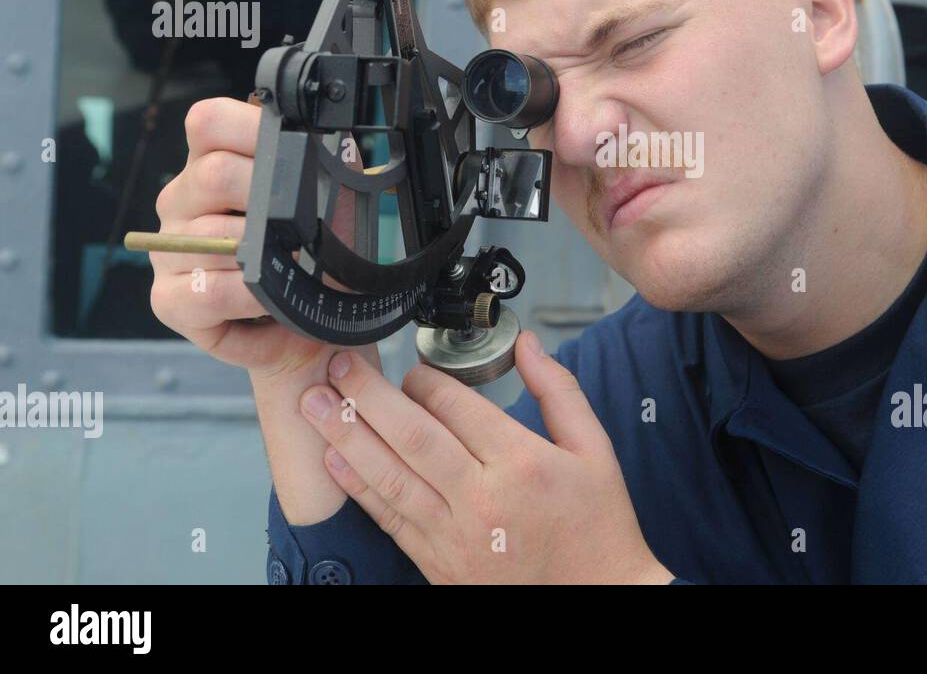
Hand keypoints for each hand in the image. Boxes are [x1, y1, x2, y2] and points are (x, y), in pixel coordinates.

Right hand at [148, 97, 364, 379]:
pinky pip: (207, 290)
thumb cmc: (315, 254)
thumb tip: (336, 144)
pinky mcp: (169, 298)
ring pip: (210, 236)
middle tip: (305, 223)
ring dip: (265, 254)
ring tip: (296, 268)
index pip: (209, 122)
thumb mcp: (332, 201)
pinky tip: (272, 299)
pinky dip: (249, 296)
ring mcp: (169, 249)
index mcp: (213, 163)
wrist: (312, 321)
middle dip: (271, 198)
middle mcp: (183, 200)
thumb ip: (330, 165)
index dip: (251, 129)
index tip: (296, 153)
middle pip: (212, 174)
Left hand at [299, 329, 673, 583]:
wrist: (598, 598)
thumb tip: (526, 343)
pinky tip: (334, 459)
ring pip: (389, 477)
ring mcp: (456, 536)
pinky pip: (389, 519)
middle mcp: (483, 499)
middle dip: (366, 396)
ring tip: (314, 405)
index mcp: (523, 463)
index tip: (410, 368)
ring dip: (346, 436)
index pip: (456, 408)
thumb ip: (559, 391)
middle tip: (336, 366)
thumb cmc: (596, 522)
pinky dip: (357, 487)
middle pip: (412, 437)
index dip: (424, 380)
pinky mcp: (439, 564)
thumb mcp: (595, 449)